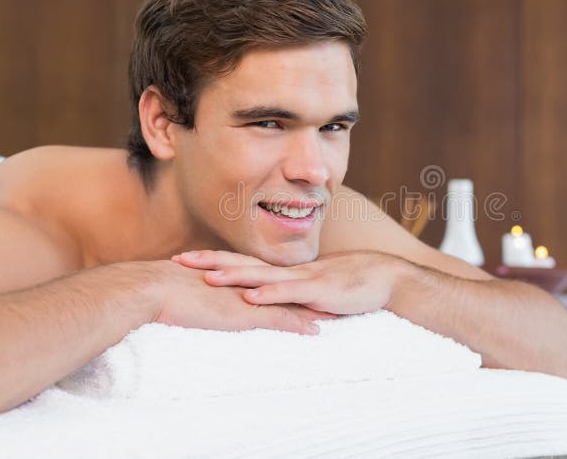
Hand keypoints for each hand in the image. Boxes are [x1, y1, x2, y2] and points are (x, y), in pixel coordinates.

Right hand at [133, 259, 335, 334]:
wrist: (154, 288)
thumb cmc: (163, 291)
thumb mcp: (188, 290)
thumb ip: (200, 294)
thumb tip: (200, 299)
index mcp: (234, 277)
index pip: (268, 281)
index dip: (289, 285)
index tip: (308, 289)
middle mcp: (245, 284)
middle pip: (286, 287)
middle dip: (311, 291)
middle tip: (335, 295)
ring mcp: (246, 297)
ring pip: (288, 302)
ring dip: (312, 308)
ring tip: (337, 313)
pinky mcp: (242, 313)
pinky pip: (276, 319)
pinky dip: (297, 324)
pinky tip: (315, 332)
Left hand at [172, 250, 407, 315]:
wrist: (387, 279)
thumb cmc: (354, 285)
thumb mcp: (318, 292)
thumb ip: (296, 298)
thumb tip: (274, 307)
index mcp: (288, 272)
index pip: (246, 263)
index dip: (218, 260)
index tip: (189, 259)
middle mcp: (290, 271)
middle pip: (244, 263)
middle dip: (212, 261)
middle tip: (180, 259)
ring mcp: (304, 279)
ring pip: (262, 276)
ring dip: (234, 275)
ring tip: (207, 276)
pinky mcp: (319, 292)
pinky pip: (290, 293)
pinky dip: (269, 294)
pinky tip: (250, 296)